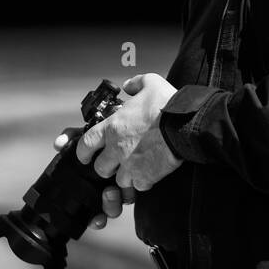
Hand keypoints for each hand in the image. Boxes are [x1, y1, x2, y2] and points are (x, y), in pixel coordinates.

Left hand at [53, 74, 182, 229]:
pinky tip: (150, 173)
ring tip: (135, 168)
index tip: (85, 155)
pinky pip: (140, 186)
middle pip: (100, 168)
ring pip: (119, 181)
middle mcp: (117, 149)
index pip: (86, 144)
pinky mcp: (147, 176)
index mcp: (113, 127)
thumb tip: (128, 86)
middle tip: (115, 163)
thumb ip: (135, 84)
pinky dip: (143, 182)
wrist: (185, 124)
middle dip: (106, 167)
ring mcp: (131, 165)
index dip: (83, 152)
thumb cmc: (167, 104)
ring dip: (126, 176)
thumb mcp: (150, 83)